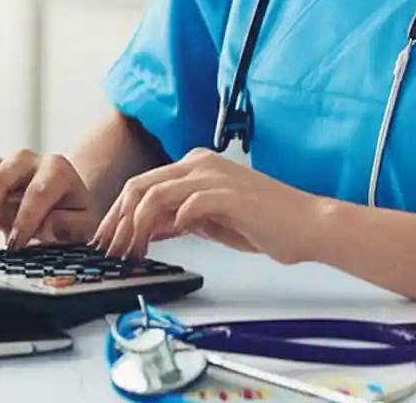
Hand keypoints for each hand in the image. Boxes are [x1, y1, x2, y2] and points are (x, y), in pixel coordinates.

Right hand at [0, 149, 97, 250]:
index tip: (14, 246)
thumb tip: (50, 226)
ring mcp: (3, 162)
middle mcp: (28, 161)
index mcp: (57, 171)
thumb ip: (71, 226)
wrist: (63, 201)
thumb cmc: (72, 214)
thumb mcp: (83, 224)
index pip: (37, 192)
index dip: (24, 220)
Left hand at [89, 148, 322, 264]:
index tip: (108, 240)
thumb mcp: (211, 222)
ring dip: (135, 226)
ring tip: (130, 251)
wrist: (307, 224)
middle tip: (108, 249)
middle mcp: (200, 163)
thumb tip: (146, 229)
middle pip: (139, 186)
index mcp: (196, 166)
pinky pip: (187, 204)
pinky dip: (170, 223)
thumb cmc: (265, 224)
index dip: (118, 214)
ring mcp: (213, 176)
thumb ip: (179, 219)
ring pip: (154, 193)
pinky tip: (165, 241)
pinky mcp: (227, 194)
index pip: (142, 185)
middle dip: (117, 221)